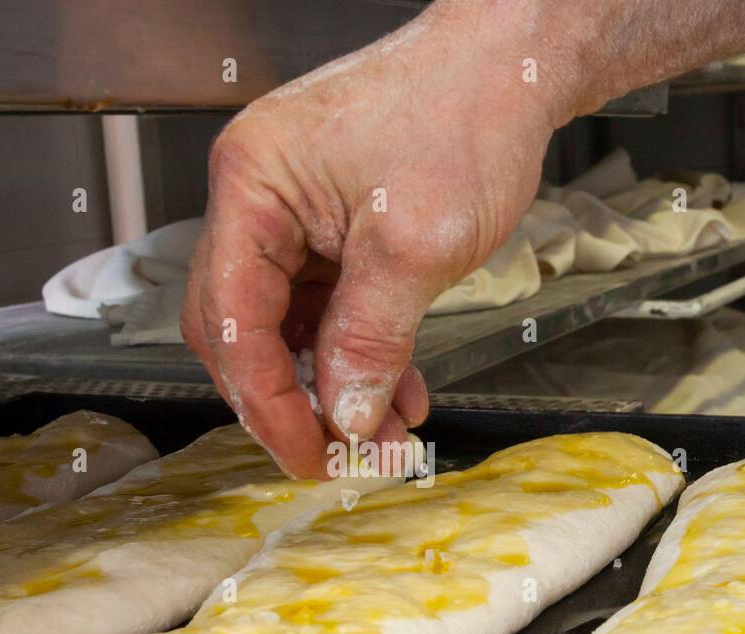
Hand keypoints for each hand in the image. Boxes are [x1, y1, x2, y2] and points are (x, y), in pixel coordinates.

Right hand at [180, 1, 573, 476]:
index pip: (230, 316)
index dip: (264, 399)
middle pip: (244, 328)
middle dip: (291, 401)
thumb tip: (343, 413)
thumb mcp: (415, 244)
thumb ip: (369, 338)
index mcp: (252, 185)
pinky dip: (359, 355)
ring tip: (382, 436)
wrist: (514, 66)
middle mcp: (260, 200)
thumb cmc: (464, 110)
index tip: (306, 453)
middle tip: (335, 456)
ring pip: (292, 329)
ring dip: (332, 387)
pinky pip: (330, 310)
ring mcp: (295, 216)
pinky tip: (399, 392)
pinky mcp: (333, 231)